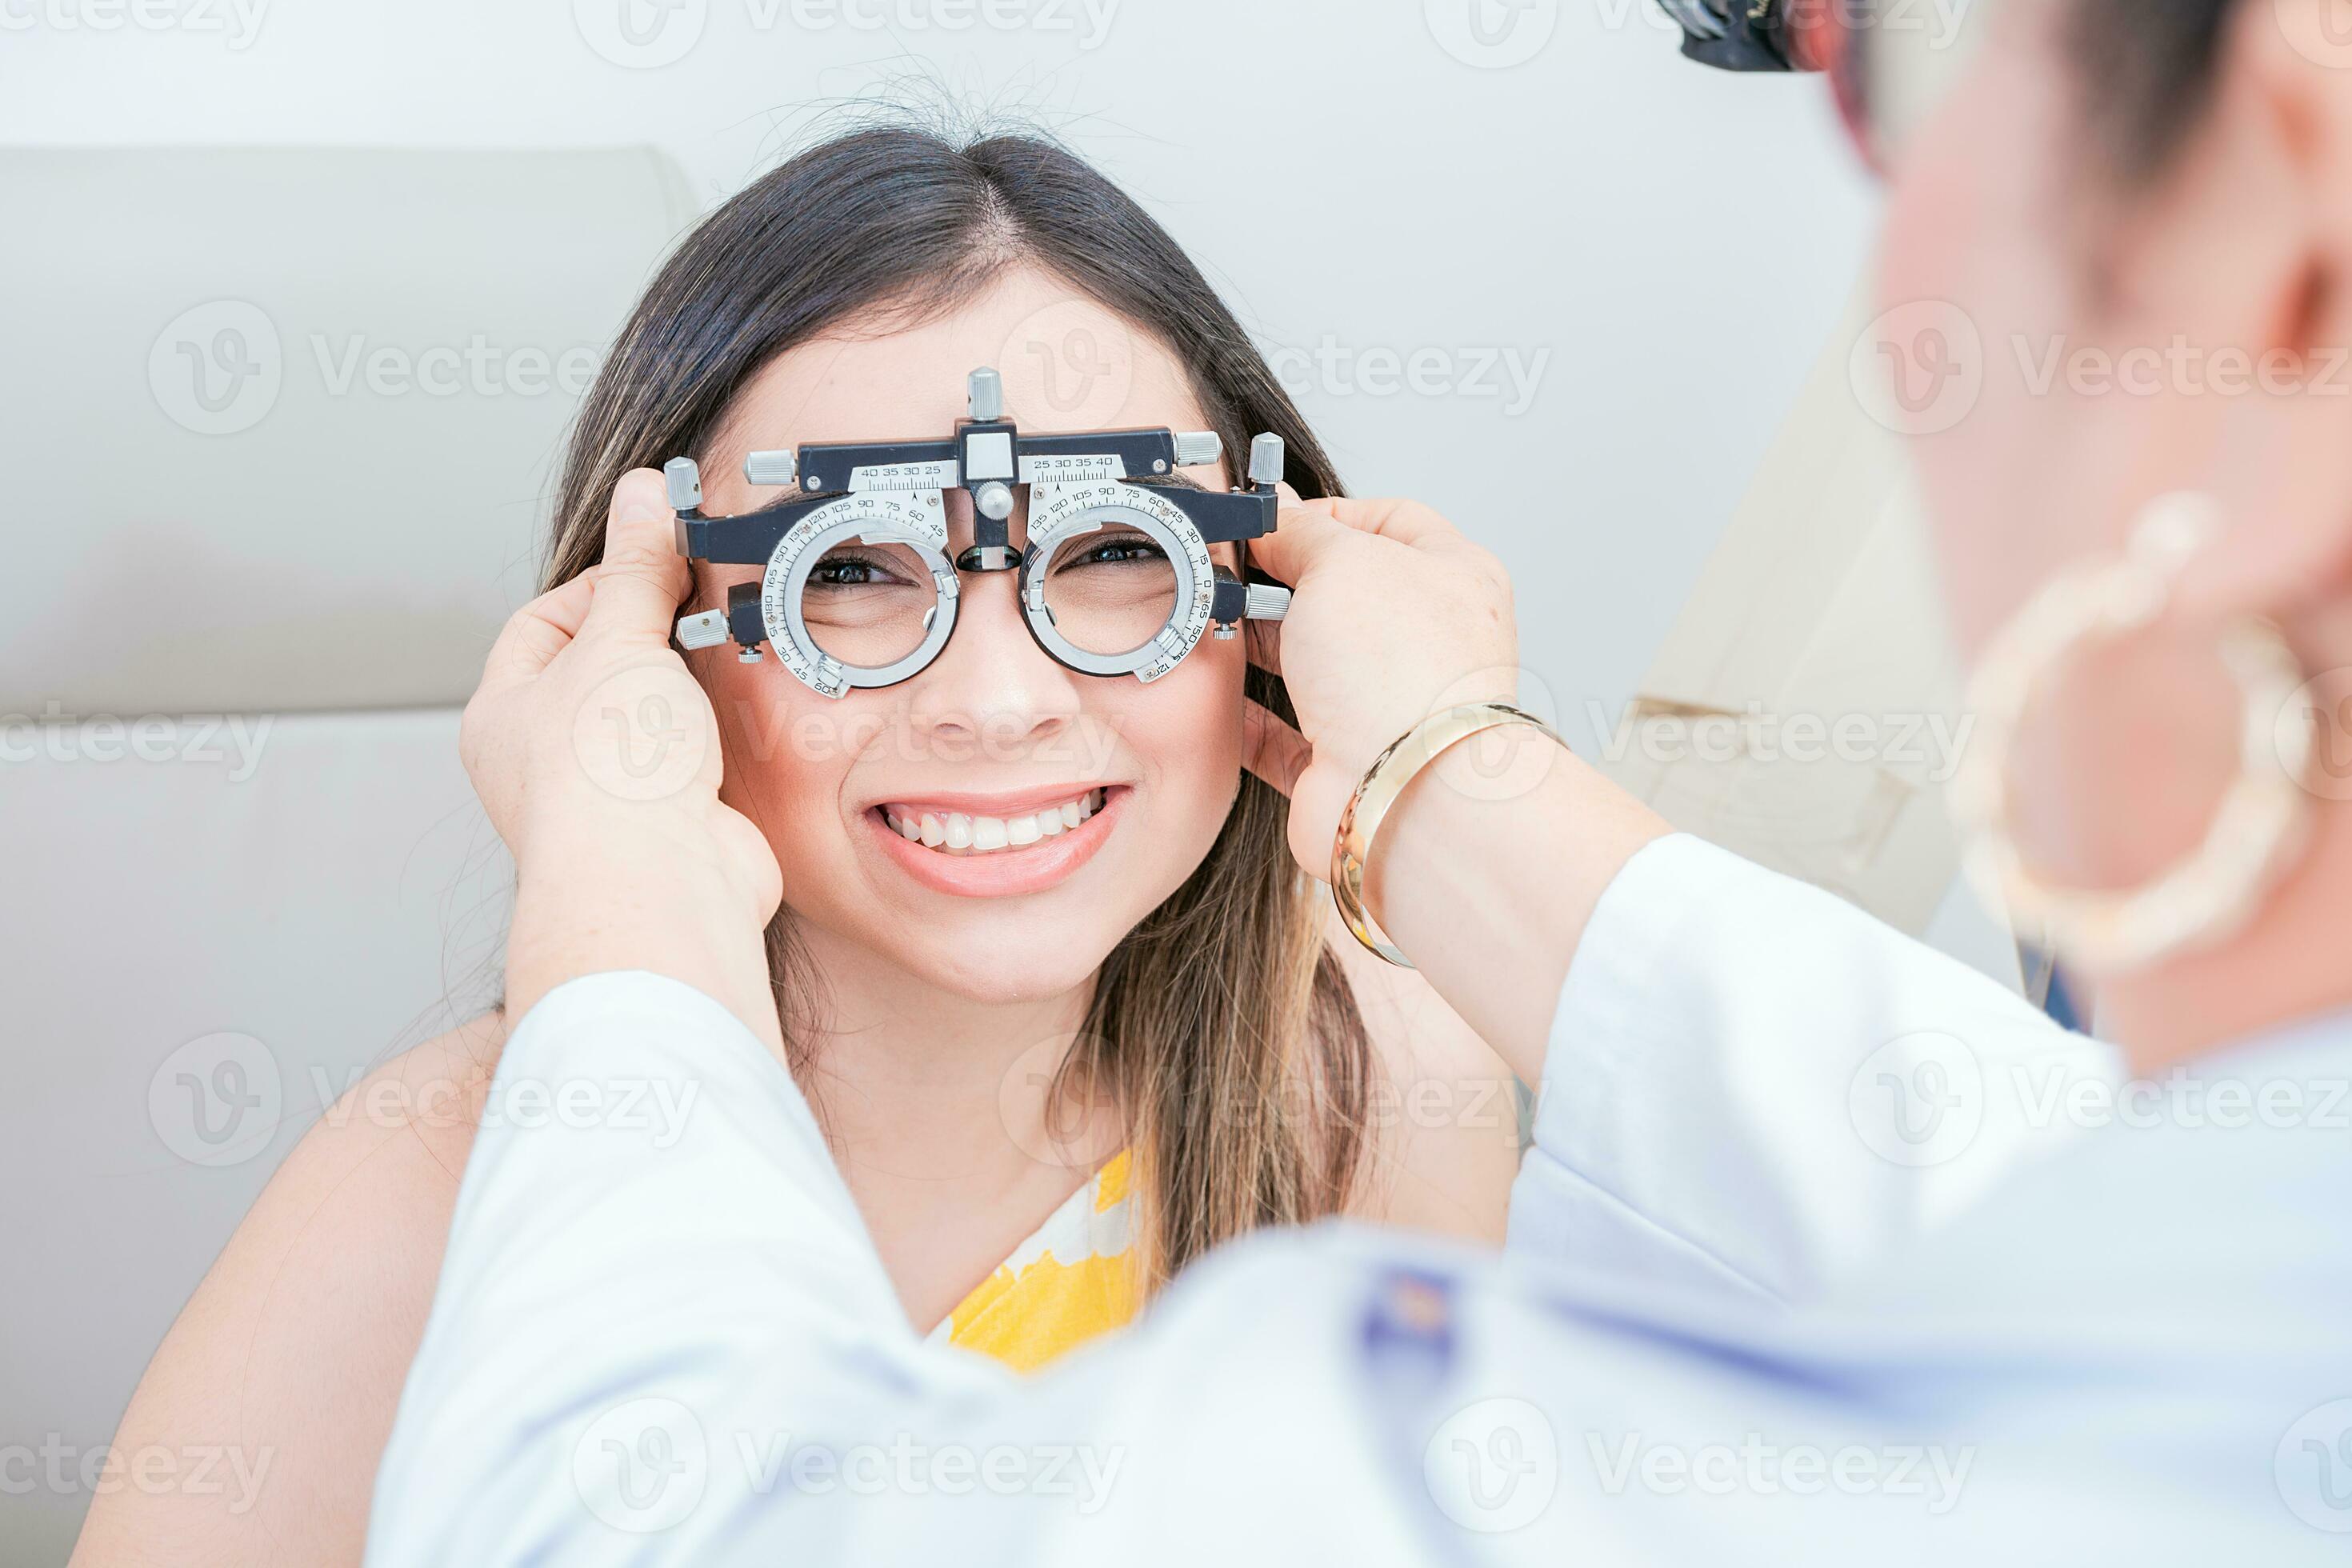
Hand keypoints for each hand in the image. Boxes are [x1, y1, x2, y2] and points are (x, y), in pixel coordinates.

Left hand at [462, 470, 782, 1043]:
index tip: (654, 564)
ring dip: (688, 693)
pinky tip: (737, 726)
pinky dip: (718, 742)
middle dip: (651, 638)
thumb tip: (642, 496)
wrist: (661, 884)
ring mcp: (608, 798)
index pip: (542, 623)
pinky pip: (695, 765)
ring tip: (715, 664)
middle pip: (600, 670)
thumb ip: (637, 569)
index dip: (600, 584)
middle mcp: (545, 761)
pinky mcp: (669, 827)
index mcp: (504, 714)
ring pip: (651, 719)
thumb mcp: (621, 641)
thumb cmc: (606, 781)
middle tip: (694, 609)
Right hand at [1240, 491, 1666, 1081]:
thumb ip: (1300, 532)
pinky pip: (1286, 734)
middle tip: (1235, 575)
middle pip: (1342, 594)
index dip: (1328, 514)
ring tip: (1219, 625)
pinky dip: (1250, 715)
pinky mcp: (1345, 764)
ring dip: (1260, 645)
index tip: (1274, 523)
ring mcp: (1387, 705)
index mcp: (1453, 577)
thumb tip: (1273, 519)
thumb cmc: (1405, 675)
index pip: (1391, 520)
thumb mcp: (1342, 561)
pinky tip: (1221, 693)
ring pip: (1310, 664)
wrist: (1405, 795)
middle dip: (1282, 583)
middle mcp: (1426, 642)